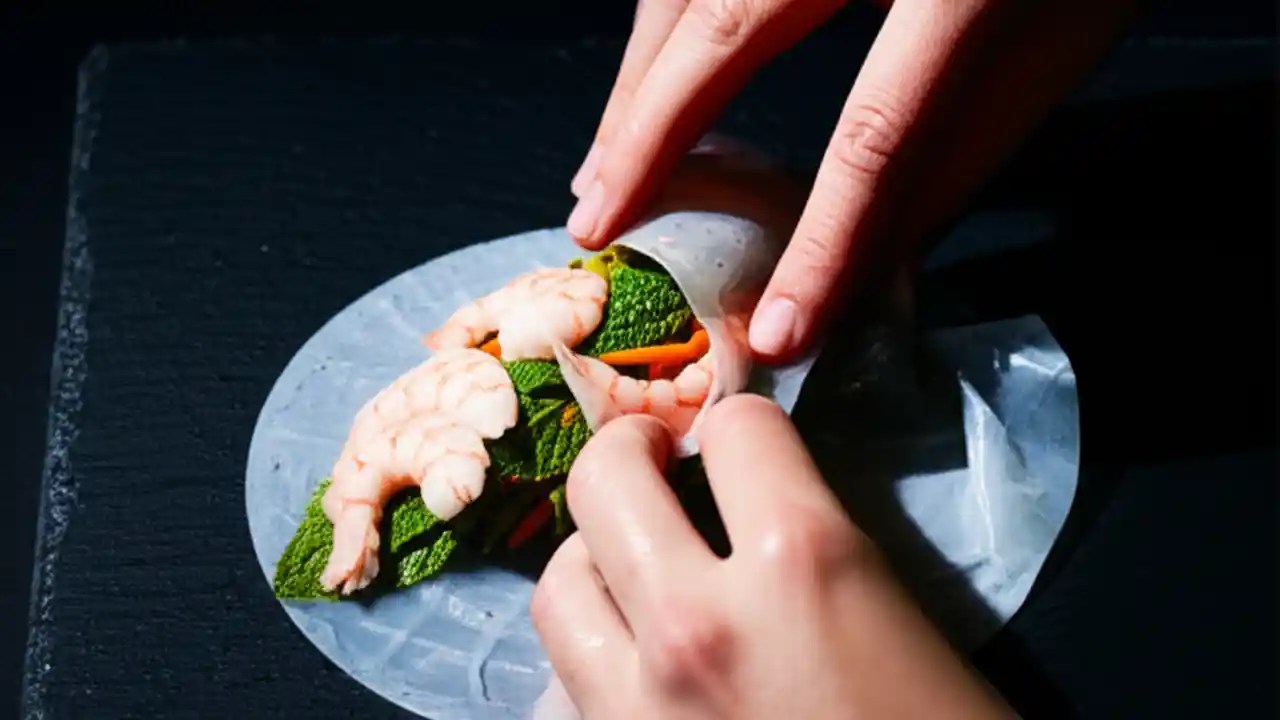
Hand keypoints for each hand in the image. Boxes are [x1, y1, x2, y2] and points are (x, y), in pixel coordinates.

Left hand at [531, 396, 1013, 718]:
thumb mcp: (905, 628)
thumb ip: (821, 553)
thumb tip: (761, 514)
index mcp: (803, 565)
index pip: (738, 429)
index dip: (747, 430)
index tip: (749, 450)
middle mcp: (696, 620)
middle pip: (605, 480)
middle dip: (631, 453)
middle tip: (658, 462)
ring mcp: (636, 703)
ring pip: (559, 584)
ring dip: (594, 558)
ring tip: (634, 565)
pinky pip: (565, 681)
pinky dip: (592, 651)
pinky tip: (633, 659)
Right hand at [566, 0, 1136, 360]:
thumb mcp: (1054, 50)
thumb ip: (957, 151)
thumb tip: (870, 259)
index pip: (875, 131)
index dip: (821, 241)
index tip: (778, 330)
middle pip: (722, 28)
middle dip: (649, 132)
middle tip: (597, 221)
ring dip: (636, 77)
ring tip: (603, 165)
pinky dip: (663, 27)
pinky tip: (646, 77)